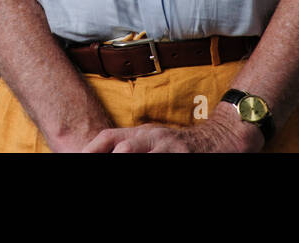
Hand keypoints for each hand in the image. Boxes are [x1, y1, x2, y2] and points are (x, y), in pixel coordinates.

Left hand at [81, 102, 263, 152]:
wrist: (219, 140)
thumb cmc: (177, 145)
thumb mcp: (152, 140)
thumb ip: (128, 145)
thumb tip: (104, 150)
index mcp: (141, 133)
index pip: (108, 137)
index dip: (91, 149)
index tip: (78, 157)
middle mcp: (153, 138)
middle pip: (122, 147)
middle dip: (108, 158)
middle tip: (90, 164)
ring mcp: (169, 148)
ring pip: (143, 155)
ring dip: (129, 161)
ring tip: (115, 163)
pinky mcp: (184, 156)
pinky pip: (166, 161)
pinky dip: (155, 164)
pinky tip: (153, 165)